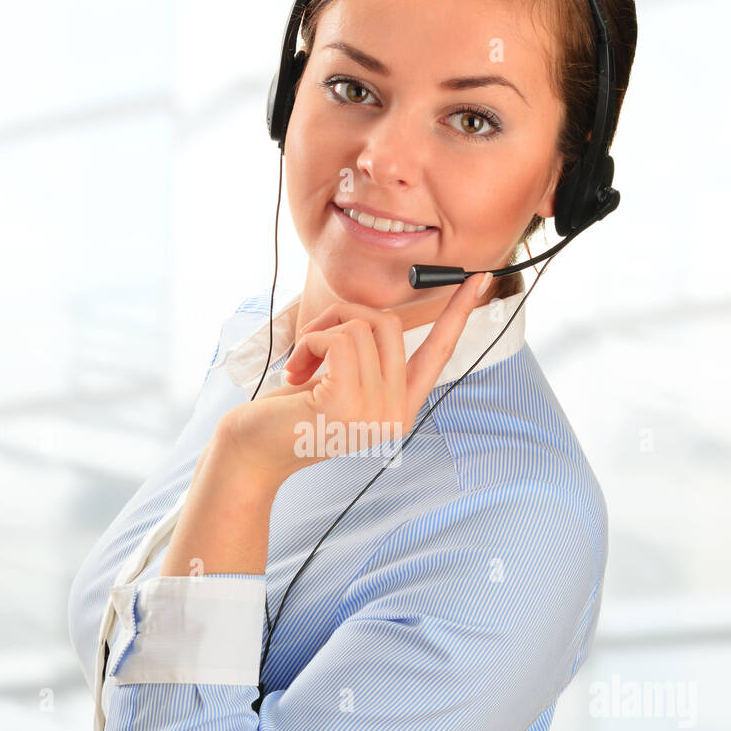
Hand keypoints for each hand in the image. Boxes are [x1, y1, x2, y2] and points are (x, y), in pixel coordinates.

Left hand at [217, 271, 491, 484]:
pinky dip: (310, 342)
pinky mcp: (346, 403)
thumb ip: (366, 356)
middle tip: (310, 343)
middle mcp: (396, 414)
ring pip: (363, 326)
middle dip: (343, 316)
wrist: (253, 451)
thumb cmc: (290, 412)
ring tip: (300, 364)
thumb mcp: (339, 381)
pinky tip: (295, 372)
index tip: (478, 280)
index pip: (439, 354)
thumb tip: (373, 316)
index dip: (458, 314)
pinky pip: (339, 338)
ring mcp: (374, 411)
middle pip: (391, 325)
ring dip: (320, 331)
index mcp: (400, 408)